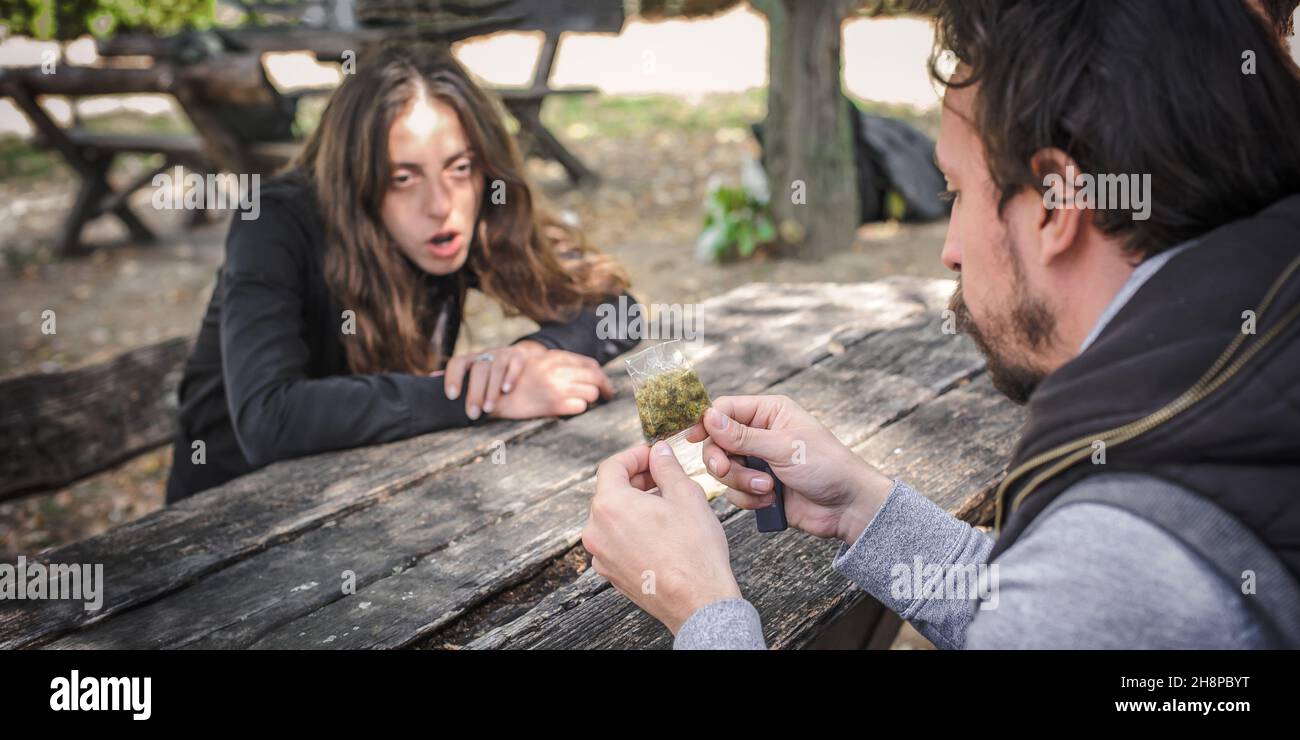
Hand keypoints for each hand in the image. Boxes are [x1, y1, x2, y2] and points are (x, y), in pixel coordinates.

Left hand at [443, 340, 547, 419]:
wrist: (524, 365)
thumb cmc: (494, 380)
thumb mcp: (478, 383)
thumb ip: (461, 387)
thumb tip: (431, 385)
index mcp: (472, 361)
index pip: (457, 363)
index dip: (453, 377)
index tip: (452, 396)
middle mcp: (486, 355)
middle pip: (478, 369)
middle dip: (474, 392)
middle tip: (472, 413)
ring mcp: (503, 354)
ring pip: (495, 368)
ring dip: (491, 390)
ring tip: (488, 408)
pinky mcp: (519, 357)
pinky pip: (514, 364)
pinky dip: (510, 377)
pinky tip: (507, 390)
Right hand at [487, 349, 614, 419]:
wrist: (495, 396)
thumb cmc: (516, 382)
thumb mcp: (537, 364)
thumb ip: (560, 364)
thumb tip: (588, 372)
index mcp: (555, 357)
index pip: (590, 365)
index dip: (602, 376)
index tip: (605, 386)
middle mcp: (558, 370)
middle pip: (596, 378)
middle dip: (604, 388)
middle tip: (607, 396)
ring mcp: (558, 386)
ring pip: (591, 393)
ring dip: (588, 399)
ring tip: (579, 402)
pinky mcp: (555, 404)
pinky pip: (580, 407)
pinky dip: (577, 408)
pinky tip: (568, 409)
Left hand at [583, 442, 741, 633]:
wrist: (697, 602)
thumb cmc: (694, 551)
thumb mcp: (686, 495)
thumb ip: (667, 466)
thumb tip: (659, 451)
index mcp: (609, 505)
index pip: (612, 466)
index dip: (635, 456)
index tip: (653, 456)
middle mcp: (596, 530)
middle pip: (610, 492)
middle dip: (636, 480)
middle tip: (664, 479)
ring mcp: (601, 555)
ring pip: (613, 518)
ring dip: (635, 506)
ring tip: (666, 507)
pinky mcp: (610, 574)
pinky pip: (616, 541)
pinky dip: (633, 530)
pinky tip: (660, 534)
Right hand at [684, 395, 893, 543]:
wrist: (847, 507)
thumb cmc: (826, 467)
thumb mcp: (783, 447)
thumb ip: (742, 435)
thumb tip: (709, 418)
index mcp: (768, 412)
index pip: (724, 409)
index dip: (706, 423)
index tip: (692, 438)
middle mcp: (760, 434)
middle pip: (716, 442)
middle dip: (723, 461)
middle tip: (726, 470)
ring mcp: (758, 462)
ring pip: (723, 470)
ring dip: (741, 483)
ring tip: (768, 489)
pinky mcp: (758, 488)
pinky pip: (734, 492)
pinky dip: (749, 499)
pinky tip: (771, 500)